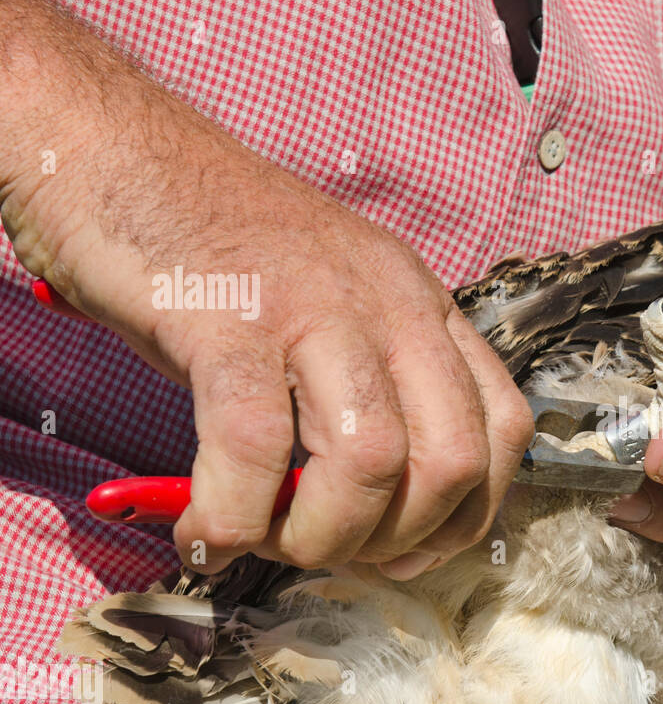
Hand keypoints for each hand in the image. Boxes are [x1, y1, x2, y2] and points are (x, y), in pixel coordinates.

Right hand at [0, 0, 533, 576]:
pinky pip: (256, 448)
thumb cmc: (223, 250)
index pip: (504, 426)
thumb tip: (372, 515)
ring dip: (323, 538)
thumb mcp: (332, 310)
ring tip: (268, 541)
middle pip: (451, 460)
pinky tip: (205, 534)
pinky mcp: (229, 318)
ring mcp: (315, 307)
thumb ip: (369, 392)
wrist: (118, 151)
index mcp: (425, 306)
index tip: (410, 552)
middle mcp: (391, 304)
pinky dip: (234, 517)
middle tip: (331, 551)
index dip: (469, 514)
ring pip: (371, 463)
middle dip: (399, 541)